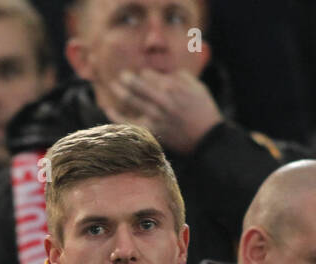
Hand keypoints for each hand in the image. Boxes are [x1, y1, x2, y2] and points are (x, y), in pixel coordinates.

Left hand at [107, 69, 221, 154]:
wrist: (208, 138)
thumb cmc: (203, 110)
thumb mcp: (196, 86)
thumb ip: (179, 76)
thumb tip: (162, 72)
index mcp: (172, 86)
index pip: (149, 75)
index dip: (143, 74)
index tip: (141, 74)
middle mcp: (161, 100)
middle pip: (137, 85)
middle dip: (126, 78)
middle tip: (121, 75)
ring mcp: (155, 116)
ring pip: (131, 100)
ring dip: (119, 91)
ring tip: (112, 85)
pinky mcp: (151, 130)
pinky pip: (129, 122)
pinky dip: (116, 115)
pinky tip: (108, 109)